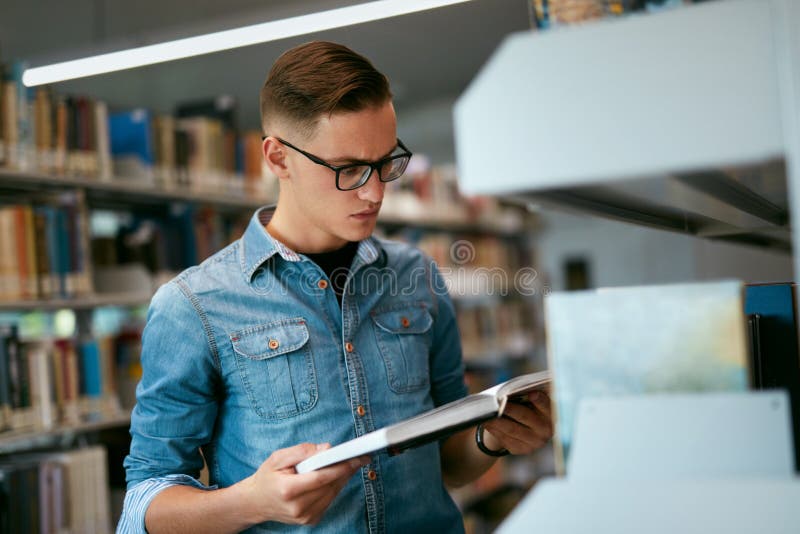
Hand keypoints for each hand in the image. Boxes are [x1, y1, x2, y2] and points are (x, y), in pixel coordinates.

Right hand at [242, 442, 368, 525]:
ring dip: (342, 479)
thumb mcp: (278, 458)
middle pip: (330, 486)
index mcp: (288, 490)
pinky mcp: (310, 520)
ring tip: (350, 464)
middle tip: (358, 457)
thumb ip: (302, 451)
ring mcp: (304, 517)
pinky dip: (334, 488)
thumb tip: (326, 448)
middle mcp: (298, 507)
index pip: (321, 478)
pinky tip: (336, 477)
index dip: (340, 467)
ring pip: (333, 494)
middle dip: (345, 470)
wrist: (256, 502)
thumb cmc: (267, 477)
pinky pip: (329, 501)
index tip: (355, 458)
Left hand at [482, 390, 552, 454]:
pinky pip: (506, 439)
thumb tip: (508, 394)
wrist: (523, 426)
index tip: (531, 393)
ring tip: (486, 413)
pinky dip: (495, 430)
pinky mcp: (522, 449)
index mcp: (551, 414)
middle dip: (509, 408)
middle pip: (525, 416)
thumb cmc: (526, 405)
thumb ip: (525, 395)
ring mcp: (535, 442)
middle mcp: (546, 430)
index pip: (546, 405)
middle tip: (497, 402)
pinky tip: (486, 423)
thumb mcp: (530, 400)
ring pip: (512, 429)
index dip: (539, 400)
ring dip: (497, 421)